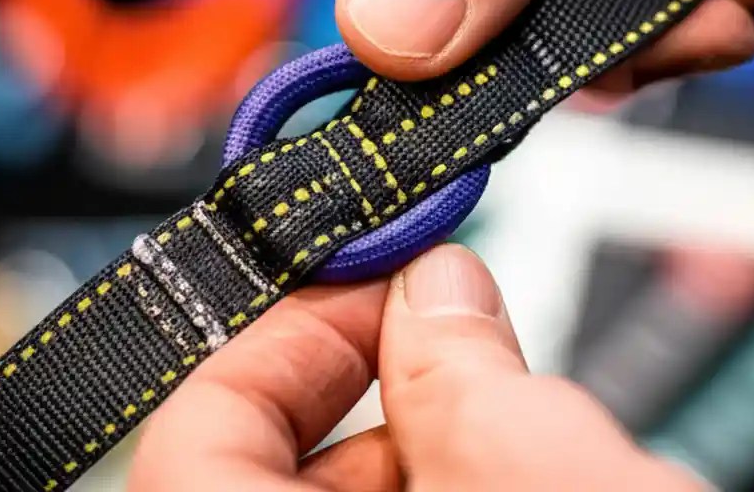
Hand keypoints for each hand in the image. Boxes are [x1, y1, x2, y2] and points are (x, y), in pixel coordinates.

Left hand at [129, 244, 702, 489]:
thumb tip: (438, 292)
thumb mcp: (558, 486)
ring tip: (524, 399)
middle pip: (272, 461)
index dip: (284, 332)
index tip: (376, 282)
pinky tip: (537, 462)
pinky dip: (460, 480)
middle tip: (462, 323)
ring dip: (433, 433)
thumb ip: (475, 378)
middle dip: (379, 378)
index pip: (194, 433)